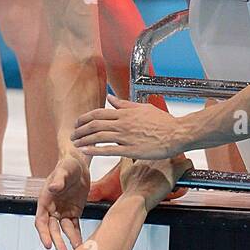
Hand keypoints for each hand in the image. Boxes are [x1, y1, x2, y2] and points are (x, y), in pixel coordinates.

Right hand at [35, 152, 90, 249]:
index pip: (41, 221)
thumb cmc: (67, 165)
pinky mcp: (74, 213)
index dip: (43, 234)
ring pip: (64, 231)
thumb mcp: (64, 170)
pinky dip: (77, 235)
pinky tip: (81, 244)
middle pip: (52, 229)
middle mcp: (52, 209)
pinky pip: (74, 227)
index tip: (48, 245)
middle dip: (57, 242)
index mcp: (44, 201)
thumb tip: (53, 188)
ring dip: (68, 241)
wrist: (79, 164)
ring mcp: (63, 212)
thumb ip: (58, 180)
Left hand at [72, 95, 186, 159]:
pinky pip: (108, 150)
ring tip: (75, 144)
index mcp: (125, 113)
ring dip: (84, 140)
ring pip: (99, 137)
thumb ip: (124, 104)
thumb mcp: (143, 107)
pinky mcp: (130, 150)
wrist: (176, 134)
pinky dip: (94, 150)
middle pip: (95, 124)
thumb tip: (110, 97)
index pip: (99, 113)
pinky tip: (85, 151)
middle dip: (80, 130)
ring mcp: (126, 137)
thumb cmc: (163, 121)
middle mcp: (123, 124)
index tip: (77, 122)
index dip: (85, 118)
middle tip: (73, 135)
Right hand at [120, 155, 191, 210]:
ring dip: (179, 165)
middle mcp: (158, 153)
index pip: (161, 146)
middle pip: (172, 150)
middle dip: (171, 160)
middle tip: (169, 171)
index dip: (163, 155)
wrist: (137, 199)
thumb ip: (125, 160)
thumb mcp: (124, 171)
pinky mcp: (177, 169)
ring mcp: (168, 160)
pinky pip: (189, 164)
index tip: (163, 163)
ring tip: (176, 175)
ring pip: (181, 156)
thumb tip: (125, 155)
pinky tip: (184, 178)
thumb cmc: (132, 189)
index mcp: (147, 151)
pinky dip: (189, 170)